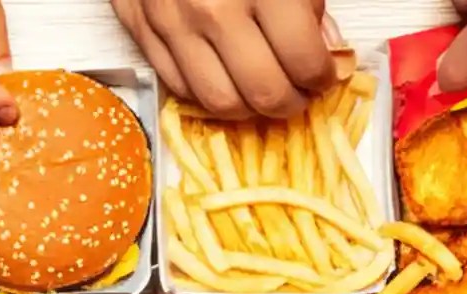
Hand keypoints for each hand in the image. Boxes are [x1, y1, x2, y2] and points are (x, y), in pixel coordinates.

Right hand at [110, 0, 340, 117]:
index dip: (322, 78)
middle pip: (264, 93)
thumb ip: (310, 3)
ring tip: (262, 91)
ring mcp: (173, 22)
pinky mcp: (140, 27)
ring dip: (249, 108)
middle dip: (291, 103)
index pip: (303, 61)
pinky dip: (208, 93)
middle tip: (298, 92)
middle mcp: (215, 10)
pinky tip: (225, 78)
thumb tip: (326, 51)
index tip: (323, 76)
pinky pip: (179, 86)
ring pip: (220, 102)